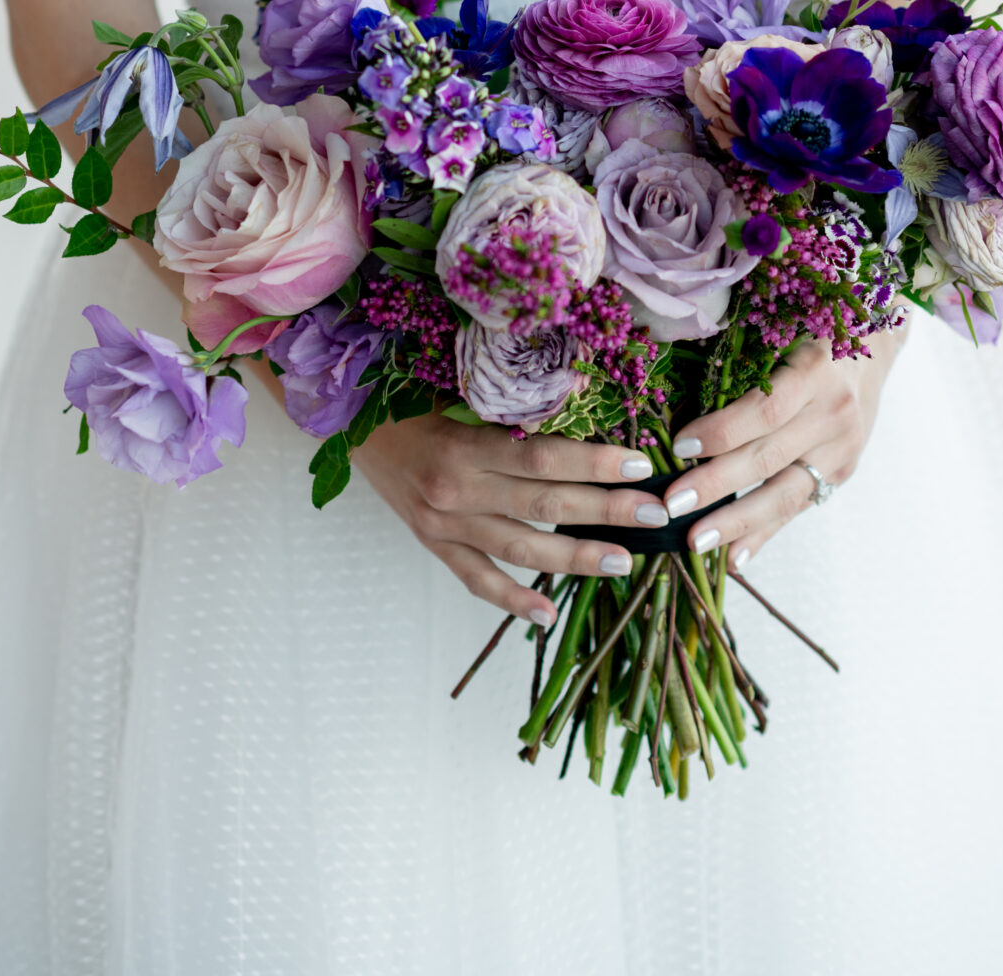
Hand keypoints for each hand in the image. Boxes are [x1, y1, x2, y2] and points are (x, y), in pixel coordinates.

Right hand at [355, 415, 671, 624]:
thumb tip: (582, 393)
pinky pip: (476, 581)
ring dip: (575, 557)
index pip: (543, 458)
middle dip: (605, 510)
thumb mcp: (459, 389)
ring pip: (519, 549)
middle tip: (654, 514)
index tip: (640, 464)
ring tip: (623, 561)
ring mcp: (443, 525)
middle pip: (543, 505)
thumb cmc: (410, 394)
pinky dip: (512, 600)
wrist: (348, 421)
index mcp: (464, 445)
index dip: (595, 462)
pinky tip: (549, 613)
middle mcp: (455, 490)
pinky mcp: (433, 545)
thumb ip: (512, 404)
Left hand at [661, 323, 908, 566]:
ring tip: (697, 541)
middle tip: (672, 506)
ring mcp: (842, 448)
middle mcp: (835, 413)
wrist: (873, 347)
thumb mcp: (781, 332)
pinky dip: (764, 533)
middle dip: (717, 485)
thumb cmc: (808, 332)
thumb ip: (742, 363)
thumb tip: (675, 401)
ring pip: (785, 493)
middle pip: (770, 457)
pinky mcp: (842, 472)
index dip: (722, 431)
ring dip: (738, 522)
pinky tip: (734, 558)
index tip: (678, 446)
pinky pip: (797, 507)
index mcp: (816, 370)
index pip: (765, 409)